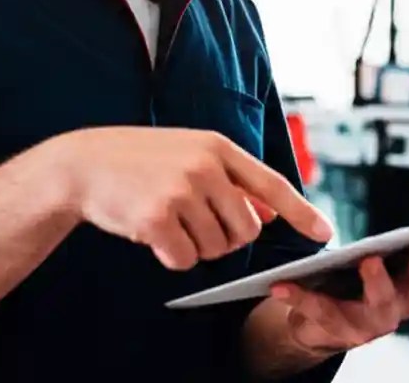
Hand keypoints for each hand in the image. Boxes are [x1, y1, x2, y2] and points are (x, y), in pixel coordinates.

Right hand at [49, 127, 333, 269]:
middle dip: (225, 237)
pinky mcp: (156, 218)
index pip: (272, 184)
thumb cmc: (141, 162)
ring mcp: (181, 191)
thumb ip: (230, 183)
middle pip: (246, 231)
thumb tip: (267, 216)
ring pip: (216, 249)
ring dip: (194, 246)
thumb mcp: (190, 157)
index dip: (301, 212)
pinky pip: (185, 260)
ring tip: (167, 219)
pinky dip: (170, 256)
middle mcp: (205, 166)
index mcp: (218, 147)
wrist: (83, 164)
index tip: (325, 234)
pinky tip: (151, 232)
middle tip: (193, 221)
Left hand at [269, 241, 408, 353]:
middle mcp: (392, 312)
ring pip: (366, 311)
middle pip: (404, 296)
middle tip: (396, 253)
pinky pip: (316, 312)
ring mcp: (363, 325)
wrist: (323, 326)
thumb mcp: (403, 271)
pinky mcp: (331, 329)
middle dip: (405, 275)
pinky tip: (282, 283)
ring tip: (363, 261)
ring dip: (367, 286)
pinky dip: (299, 296)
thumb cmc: (366, 288)